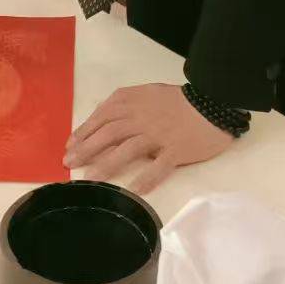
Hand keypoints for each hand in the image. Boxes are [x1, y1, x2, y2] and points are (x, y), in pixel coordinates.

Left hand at [64, 83, 234, 194]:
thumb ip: (126, 105)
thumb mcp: (148, 93)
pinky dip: (146, 178)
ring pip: (127, 149)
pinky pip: (159, 166)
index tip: (70, 146)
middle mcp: (142, 117)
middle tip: (70, 164)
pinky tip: (133, 190)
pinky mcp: (176, 150)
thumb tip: (103, 121)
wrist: (214, 101)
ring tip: (90, 178)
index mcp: (133, 101)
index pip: (102, 117)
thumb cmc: (180, 100)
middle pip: (108, 133)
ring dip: (106, 164)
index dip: (84, 132)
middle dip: (86, 149)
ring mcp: (159, 134)